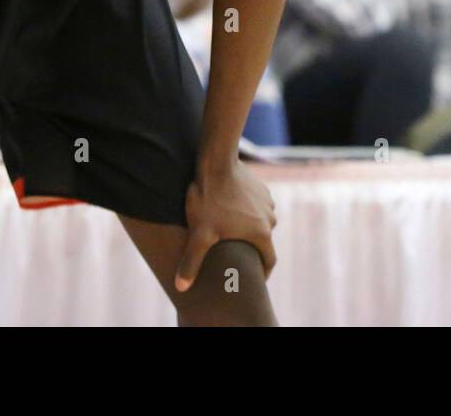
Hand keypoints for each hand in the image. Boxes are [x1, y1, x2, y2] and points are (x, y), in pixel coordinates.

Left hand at [175, 159, 276, 291]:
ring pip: (260, 221)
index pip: (269, 260)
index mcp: (261, 233)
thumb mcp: (200, 234)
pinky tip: (229, 209)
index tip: (255, 279)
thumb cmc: (209, 199)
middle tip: (236, 255)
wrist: (217, 162)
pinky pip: (256, 205)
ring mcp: (266, 201)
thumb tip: (180, 288)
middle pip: (263, 240)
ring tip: (231, 231)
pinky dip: (247, 211)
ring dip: (249, 228)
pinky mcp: (260, 187)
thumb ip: (191, 263)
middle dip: (252, 249)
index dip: (263, 273)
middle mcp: (270, 218)